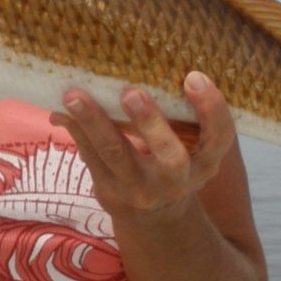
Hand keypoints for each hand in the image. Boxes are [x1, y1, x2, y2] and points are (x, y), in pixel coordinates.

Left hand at [50, 72, 235, 223]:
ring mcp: (141, 190)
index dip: (212, 109)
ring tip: (74, 96)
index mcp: (206, 162)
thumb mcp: (191, 146)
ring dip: (93, 122)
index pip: (220, 138)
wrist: (156, 219)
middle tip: (131, 92)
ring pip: (116, 154)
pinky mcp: (109, 192)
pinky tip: (61, 110)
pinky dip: (75, 128)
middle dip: (150, 124)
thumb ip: (184, 114)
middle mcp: (178, 180)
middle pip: (170, 158)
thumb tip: (160, 62)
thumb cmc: (174, 162)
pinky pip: (89, 156)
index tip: (194, 76)